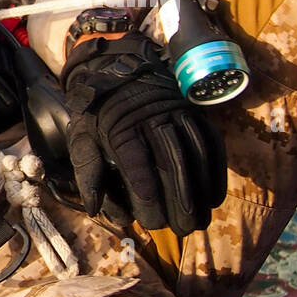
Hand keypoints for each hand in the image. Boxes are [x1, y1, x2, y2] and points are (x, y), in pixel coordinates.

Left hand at [60, 31, 226, 234]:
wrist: (114, 67)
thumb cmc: (95, 111)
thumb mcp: (80, 136)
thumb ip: (87, 171)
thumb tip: (95, 209)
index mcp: (120, 128)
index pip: (137, 166)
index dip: (147, 195)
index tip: (153, 221)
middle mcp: (152, 120)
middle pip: (171, 164)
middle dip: (180, 201)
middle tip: (183, 229)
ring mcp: (177, 114)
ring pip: (194, 156)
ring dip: (201, 192)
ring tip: (201, 221)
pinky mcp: (193, 113)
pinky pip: (210, 143)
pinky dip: (215, 171)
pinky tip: (215, 198)